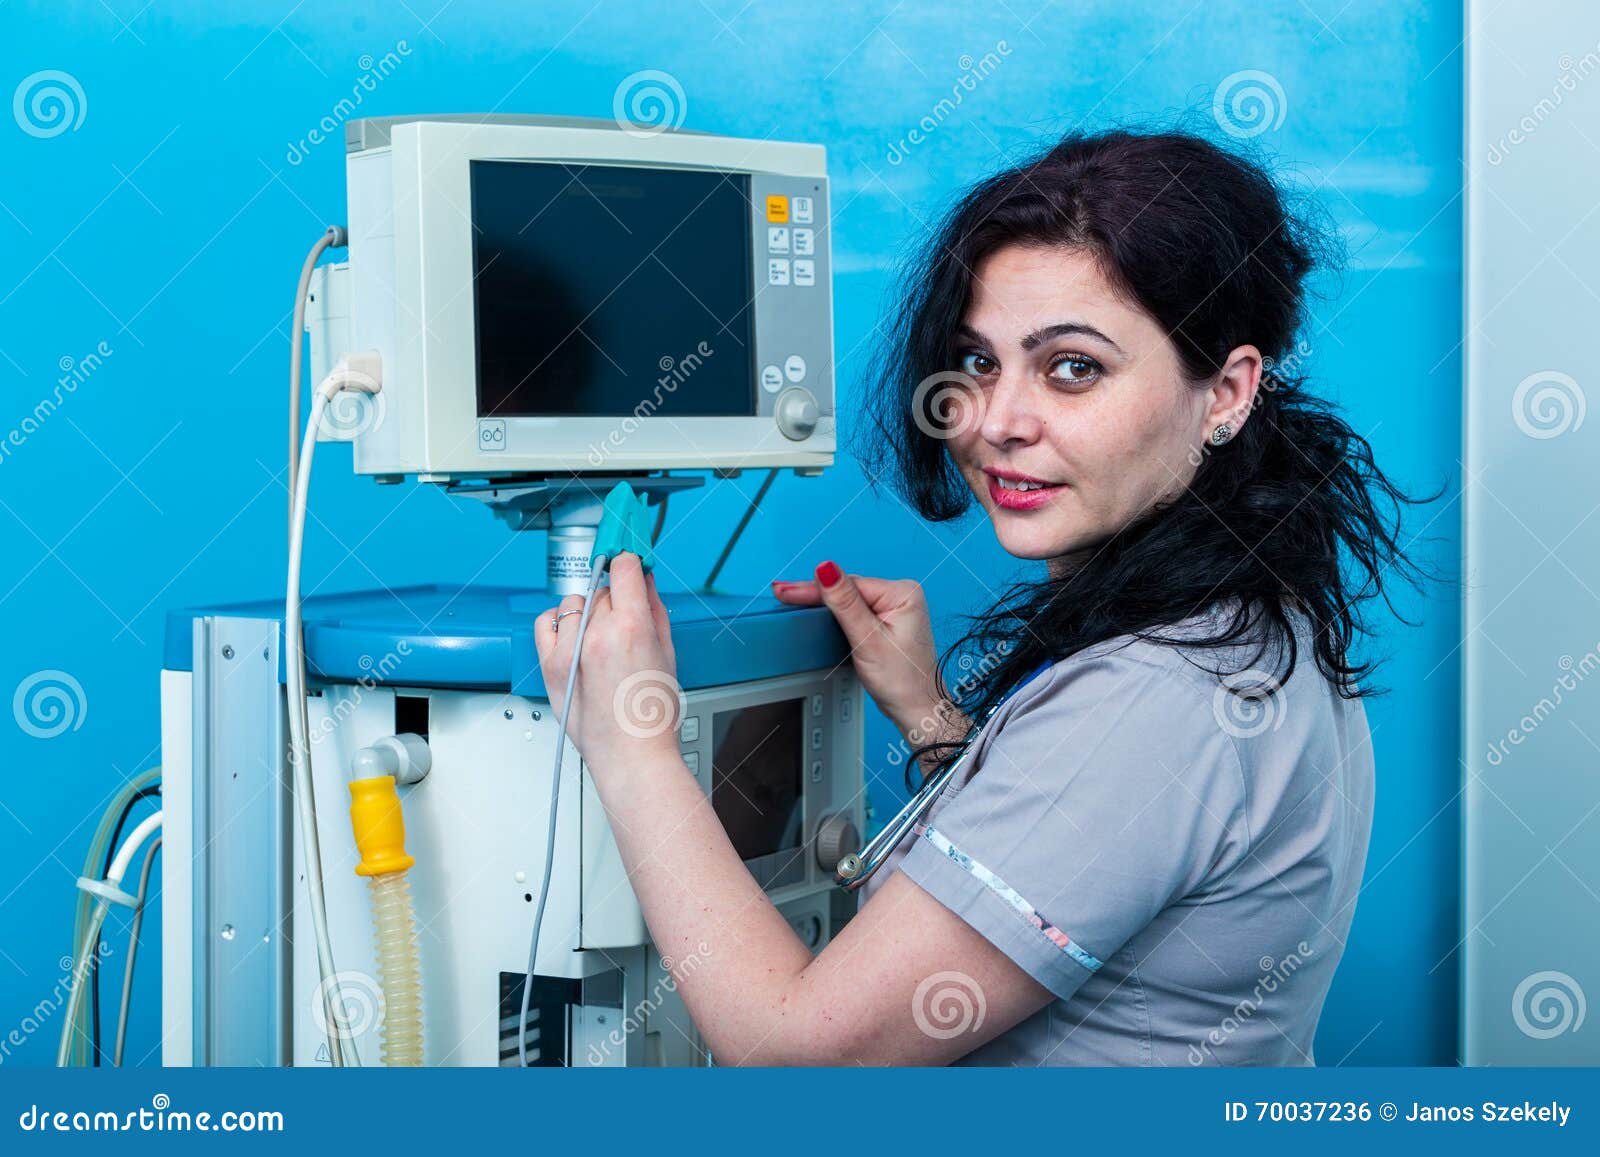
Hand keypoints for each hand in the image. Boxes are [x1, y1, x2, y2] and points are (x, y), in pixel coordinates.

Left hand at [535, 554, 681, 773]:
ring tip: (602, 638)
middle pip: (602, 588)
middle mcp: (596, 634)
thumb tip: (645, 582)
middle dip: (616, 598)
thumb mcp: (667, 654)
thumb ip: (655, 610)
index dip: (630, 562)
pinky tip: (574, 634)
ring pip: (575, 602)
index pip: (624, 567)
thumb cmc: (652, 716)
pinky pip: (547, 621)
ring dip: (589, 611)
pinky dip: (559, 621)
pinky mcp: (550, 665)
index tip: (630, 559)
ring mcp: (569, 650)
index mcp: (632, 627)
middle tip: (626, 621)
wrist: (631, 756)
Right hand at [771, 562, 963, 746]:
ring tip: (792, 598)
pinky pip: (856, 612)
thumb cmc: (903, 681)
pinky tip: (817, 611)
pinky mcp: (887, 622)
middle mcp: (901, 596)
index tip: (786, 590)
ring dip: (823, 603)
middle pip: (848, 590)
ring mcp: (895, 609)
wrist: (916, 709)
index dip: (815, 588)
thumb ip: (845, 604)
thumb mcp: (868, 640)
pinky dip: (835, 615)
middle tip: (781, 592)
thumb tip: (827, 569)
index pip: (849, 584)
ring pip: (849, 600)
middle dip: (815, 594)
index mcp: (902, 593)